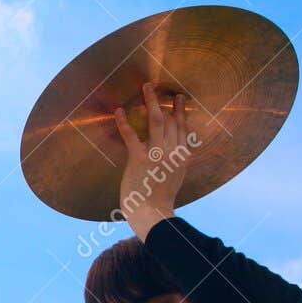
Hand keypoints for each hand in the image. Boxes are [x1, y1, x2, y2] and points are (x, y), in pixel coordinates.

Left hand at [113, 82, 190, 231]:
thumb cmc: (160, 200)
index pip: (183, 129)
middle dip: (165, 102)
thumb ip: (176, 163)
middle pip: (171, 121)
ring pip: (156, 121)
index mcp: (182, 157)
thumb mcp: (175, 178)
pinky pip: (131, 135)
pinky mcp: (139, 159)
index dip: (180, 112)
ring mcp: (157, 154)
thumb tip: (176, 153)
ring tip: (146, 87)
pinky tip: (118, 111)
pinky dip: (123, 122)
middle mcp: (173, 152)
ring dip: (151, 102)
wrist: (153, 214)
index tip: (179, 100)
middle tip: (160, 88)